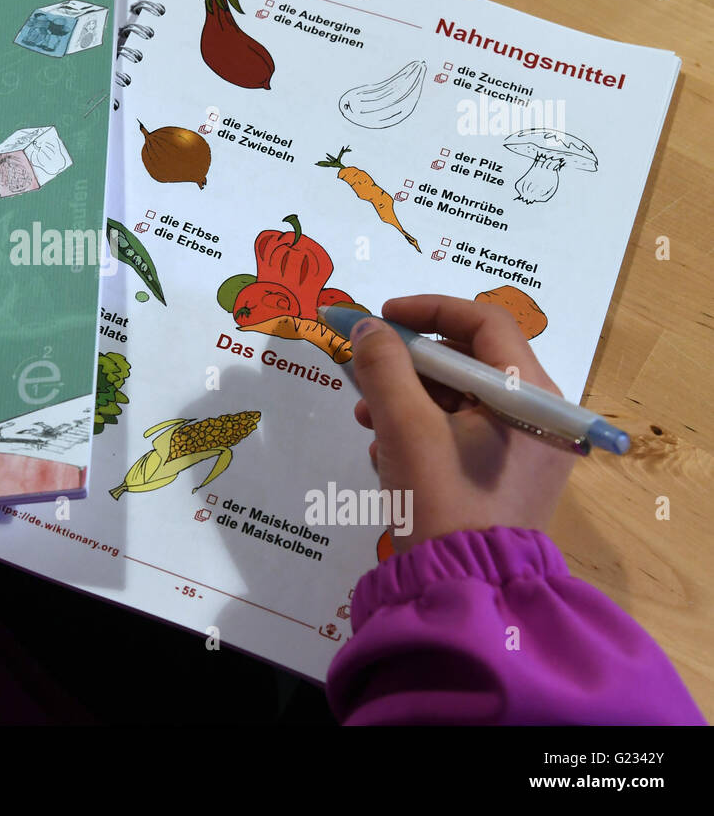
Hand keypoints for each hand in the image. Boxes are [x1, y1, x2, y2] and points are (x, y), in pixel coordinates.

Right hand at [349, 294, 574, 552]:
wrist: (465, 593)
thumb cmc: (443, 503)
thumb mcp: (405, 427)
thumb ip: (384, 367)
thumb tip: (367, 327)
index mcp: (532, 397)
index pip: (485, 322)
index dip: (428, 309)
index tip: (380, 316)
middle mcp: (540, 417)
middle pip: (469, 359)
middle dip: (409, 362)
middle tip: (364, 372)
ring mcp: (526, 451)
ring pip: (460, 397)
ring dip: (407, 397)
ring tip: (366, 419)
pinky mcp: (506, 477)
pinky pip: (462, 431)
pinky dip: (421, 429)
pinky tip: (386, 453)